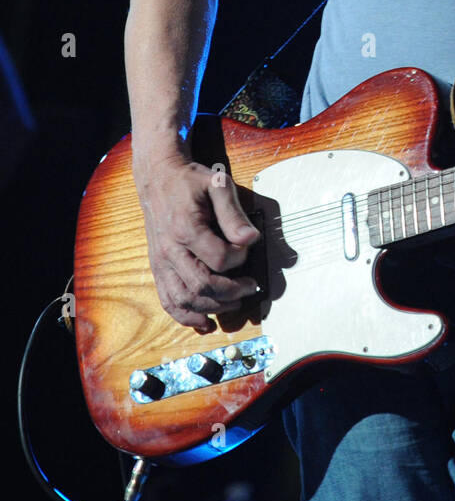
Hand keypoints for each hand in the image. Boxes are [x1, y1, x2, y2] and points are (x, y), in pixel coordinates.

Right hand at [134, 155, 261, 329]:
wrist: (158, 178)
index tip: (247, 250)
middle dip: (231, 292)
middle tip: (250, 287)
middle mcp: (170, 250)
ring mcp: (161, 262)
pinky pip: (168, 300)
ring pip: (184, 299)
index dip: (240, 259)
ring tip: (234, 303)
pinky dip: (186, 316)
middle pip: (202, 285)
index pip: (220, 259)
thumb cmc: (190, 181)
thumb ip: (233, 214)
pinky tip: (204, 321)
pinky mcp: (157, 269)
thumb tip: (250, 239)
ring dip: (212, 307)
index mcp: (186, 229)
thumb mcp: (217, 185)